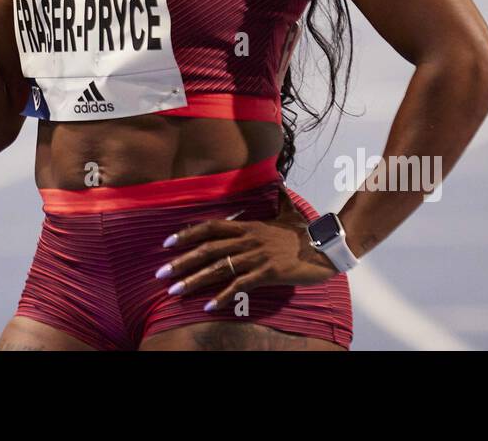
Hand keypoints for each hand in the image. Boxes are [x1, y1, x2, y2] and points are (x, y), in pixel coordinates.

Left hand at [155, 184, 338, 312]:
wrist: (326, 246)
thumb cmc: (306, 231)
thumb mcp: (289, 211)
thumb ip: (280, 198)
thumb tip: (280, 182)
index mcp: (248, 226)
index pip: (210, 227)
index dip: (187, 234)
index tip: (167, 243)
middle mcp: (247, 239)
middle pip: (207, 249)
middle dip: (181, 262)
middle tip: (161, 274)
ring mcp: (256, 256)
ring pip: (219, 268)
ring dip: (194, 281)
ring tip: (175, 291)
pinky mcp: (267, 273)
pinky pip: (239, 286)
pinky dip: (222, 296)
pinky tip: (208, 306)